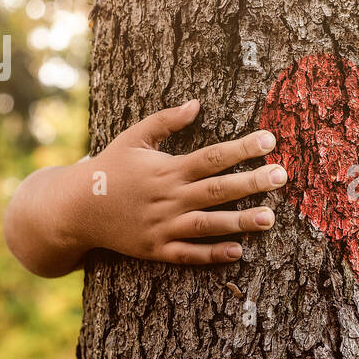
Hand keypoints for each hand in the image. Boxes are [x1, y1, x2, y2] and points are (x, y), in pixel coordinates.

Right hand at [4, 100, 287, 275]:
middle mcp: (168, 198)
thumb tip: (197, 103)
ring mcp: (162, 226)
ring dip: (240, 222)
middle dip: (251, 183)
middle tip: (282, 176)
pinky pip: (188, 254)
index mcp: (166, 169)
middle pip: (217, 190)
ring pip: (208, 225)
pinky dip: (212, 254)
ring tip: (271, 218)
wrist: (76, 208)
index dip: (242, 148)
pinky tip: (238, 251)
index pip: (212, 156)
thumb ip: (166, 121)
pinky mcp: (156, 250)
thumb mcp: (134, 138)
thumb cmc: (110, 168)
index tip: (270, 140)